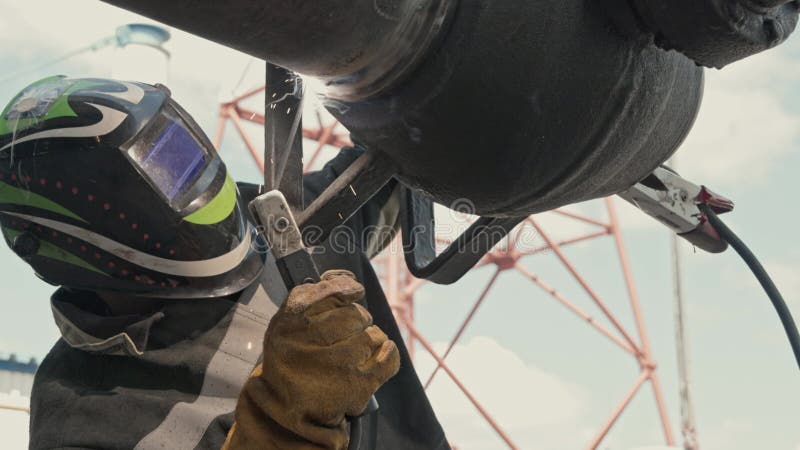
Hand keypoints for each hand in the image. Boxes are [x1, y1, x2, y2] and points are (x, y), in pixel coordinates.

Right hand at [224, 270, 399, 449]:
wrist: (286, 409)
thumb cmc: (293, 358)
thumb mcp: (288, 321)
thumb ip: (315, 293)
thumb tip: (347, 278)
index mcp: (292, 320)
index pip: (334, 290)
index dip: (347, 288)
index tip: (353, 291)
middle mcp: (312, 340)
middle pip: (357, 314)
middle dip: (356, 321)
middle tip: (343, 336)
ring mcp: (338, 363)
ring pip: (374, 334)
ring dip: (369, 340)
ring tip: (352, 353)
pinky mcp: (358, 384)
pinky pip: (388, 355)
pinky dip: (387, 353)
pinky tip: (376, 356)